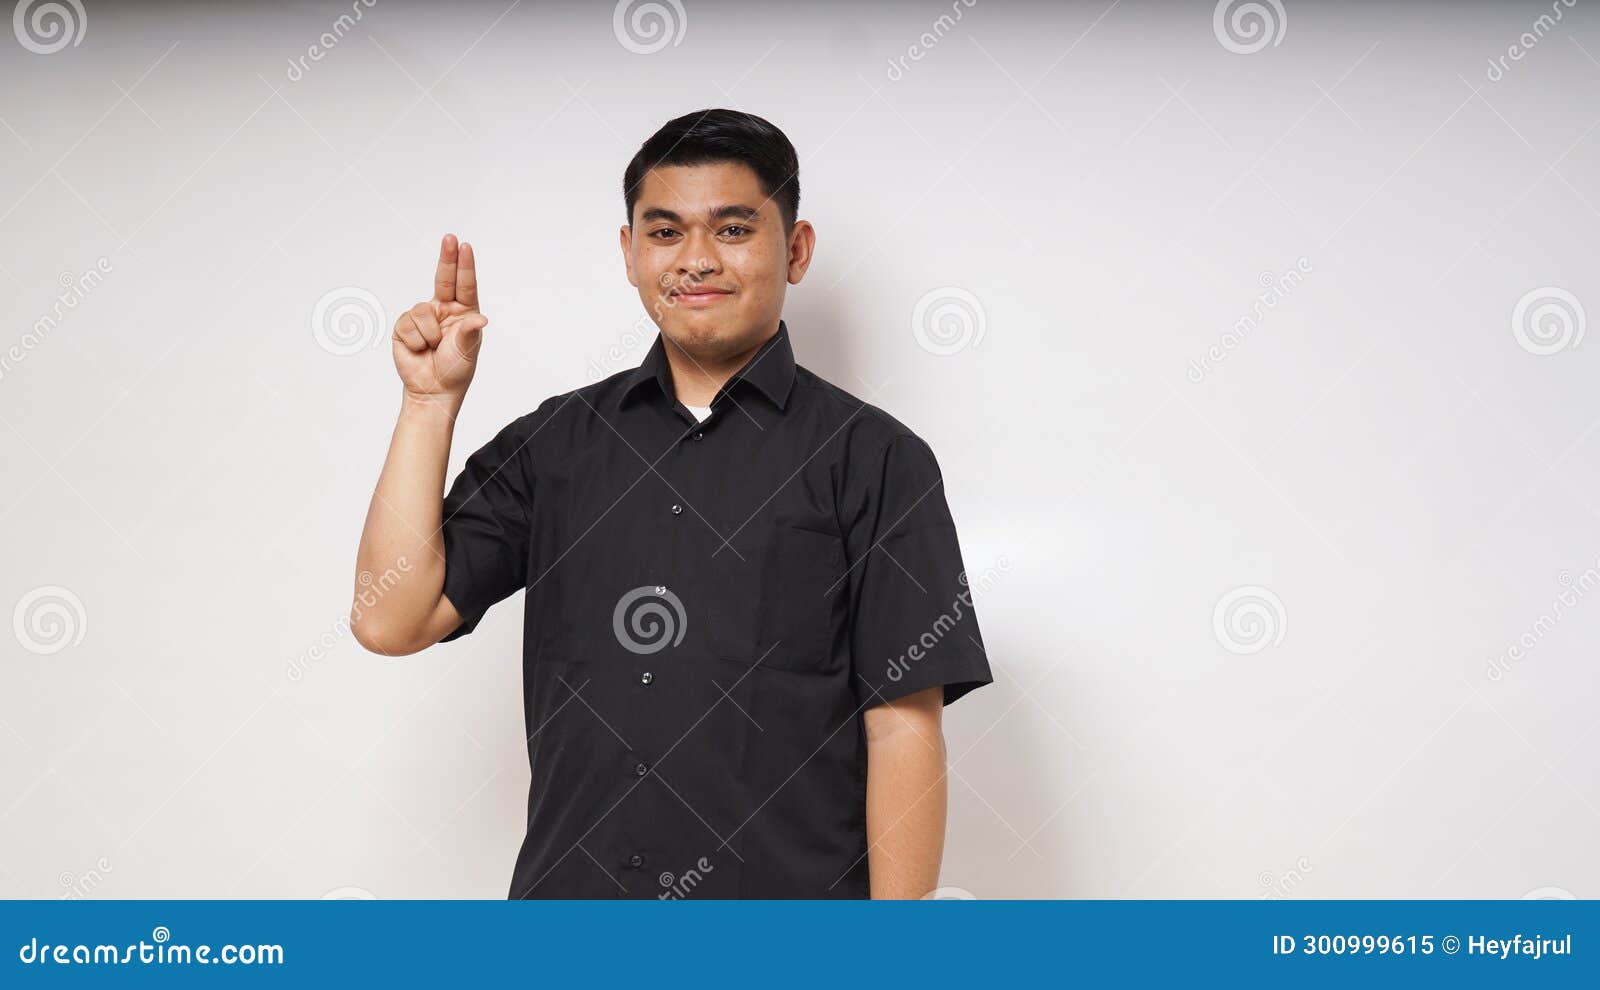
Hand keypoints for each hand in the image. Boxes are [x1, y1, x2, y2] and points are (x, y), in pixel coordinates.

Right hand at [392, 233, 487, 401]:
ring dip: (428, 334)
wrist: (432, 390)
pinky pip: (407, 324)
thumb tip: (481, 319)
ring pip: (421, 311)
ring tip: (432, 348)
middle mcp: (444, 310)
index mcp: (464, 313)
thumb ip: (470, 332)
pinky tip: (419, 350)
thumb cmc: (455, 370)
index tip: (464, 246)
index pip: (465, 285)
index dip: (464, 265)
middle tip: (449, 237)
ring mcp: (424, 317)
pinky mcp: (404, 326)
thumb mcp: (467, 351)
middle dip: (446, 258)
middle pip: (443, 279)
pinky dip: (414, 340)